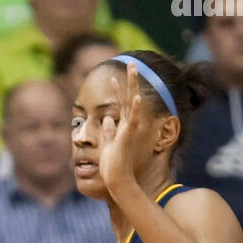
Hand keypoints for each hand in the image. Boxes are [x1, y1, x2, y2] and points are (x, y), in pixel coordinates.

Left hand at [99, 62, 143, 198]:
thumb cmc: (111, 165)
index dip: (117, 91)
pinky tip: (136, 96)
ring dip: (133, 85)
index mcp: (122, 126)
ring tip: (134, 68)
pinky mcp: (127, 137)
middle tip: (132, 63)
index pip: (120, 104)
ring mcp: (129, 130)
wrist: (116, 179)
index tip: (113, 78)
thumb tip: (106, 119)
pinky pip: (132, 120)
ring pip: (131, 103)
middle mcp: (127, 125)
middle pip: (129, 98)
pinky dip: (135, 108)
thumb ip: (107, 131)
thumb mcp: (107, 143)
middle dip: (130, 80)